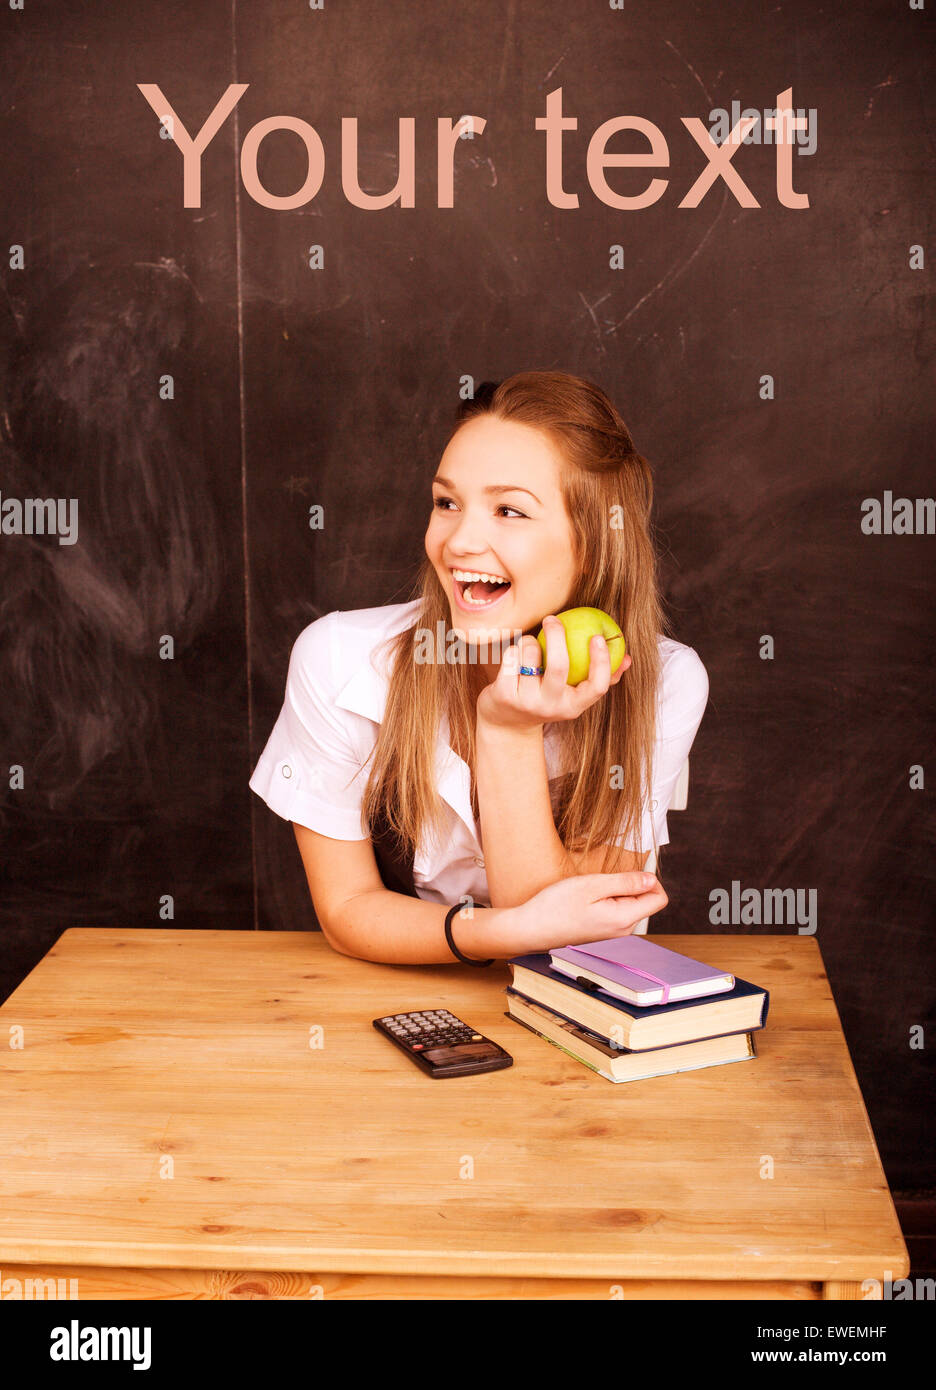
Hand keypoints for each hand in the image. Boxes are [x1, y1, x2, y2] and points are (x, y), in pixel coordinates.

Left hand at [475, 616, 630, 733]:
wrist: (508, 724)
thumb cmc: (547, 699)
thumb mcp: (572, 695)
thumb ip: (599, 677)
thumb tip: (627, 658)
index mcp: (573, 707)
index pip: (597, 686)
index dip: (601, 661)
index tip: (598, 637)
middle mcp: (552, 707)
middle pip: (559, 665)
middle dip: (557, 635)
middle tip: (554, 619)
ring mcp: (527, 702)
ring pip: (531, 654)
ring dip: (530, 641)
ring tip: (531, 645)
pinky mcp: (505, 695)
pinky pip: (512, 657)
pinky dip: (515, 649)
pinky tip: (516, 656)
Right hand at [494, 871, 667, 955]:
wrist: (530, 930)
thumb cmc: (555, 907)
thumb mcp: (592, 886)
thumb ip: (625, 882)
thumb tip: (651, 878)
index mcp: (624, 919)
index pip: (659, 898)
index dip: (650, 878)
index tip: (626, 871)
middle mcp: (623, 929)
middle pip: (645, 899)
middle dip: (628, 883)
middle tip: (600, 879)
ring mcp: (612, 932)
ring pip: (628, 903)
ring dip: (614, 890)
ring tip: (589, 889)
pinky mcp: (601, 930)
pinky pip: (615, 909)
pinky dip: (604, 898)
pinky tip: (583, 898)